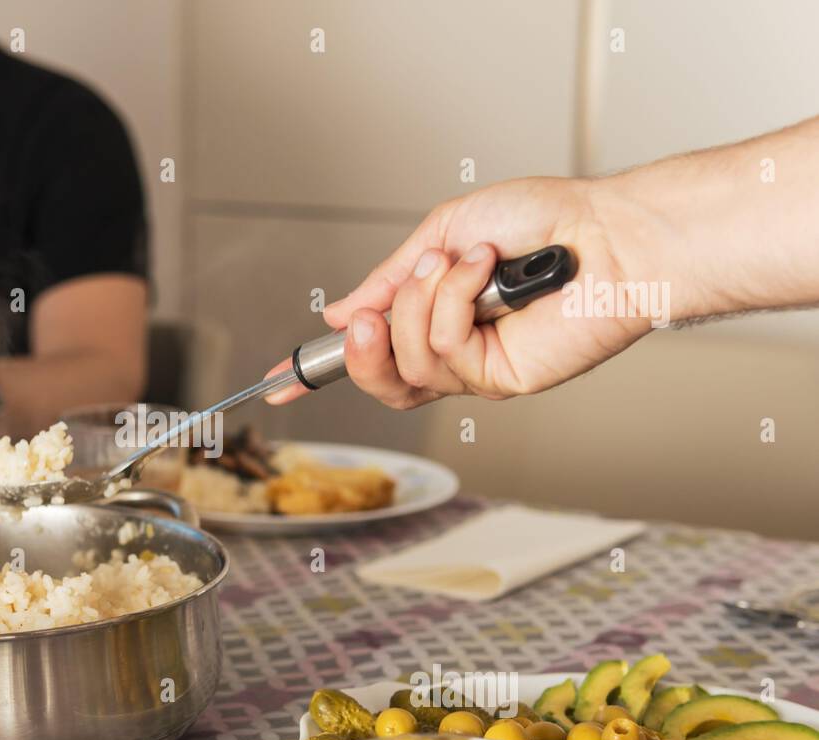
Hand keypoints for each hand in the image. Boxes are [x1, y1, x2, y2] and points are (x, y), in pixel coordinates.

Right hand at [267, 176, 650, 408]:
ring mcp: (475, 368)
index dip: (320, 371)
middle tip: (368, 314)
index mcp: (433, 315)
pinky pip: (444, 350)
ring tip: (455, 263)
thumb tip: (338, 313)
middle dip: (361, 349)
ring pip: (406, 364)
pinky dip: (453, 301)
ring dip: (420, 304)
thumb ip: (387, 278)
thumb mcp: (441, 231)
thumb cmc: (540, 218)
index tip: (278, 381)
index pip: (369, 354)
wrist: (601, 230)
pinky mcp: (499, 377)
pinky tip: (483, 271)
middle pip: (380, 381)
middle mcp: (451, 348)